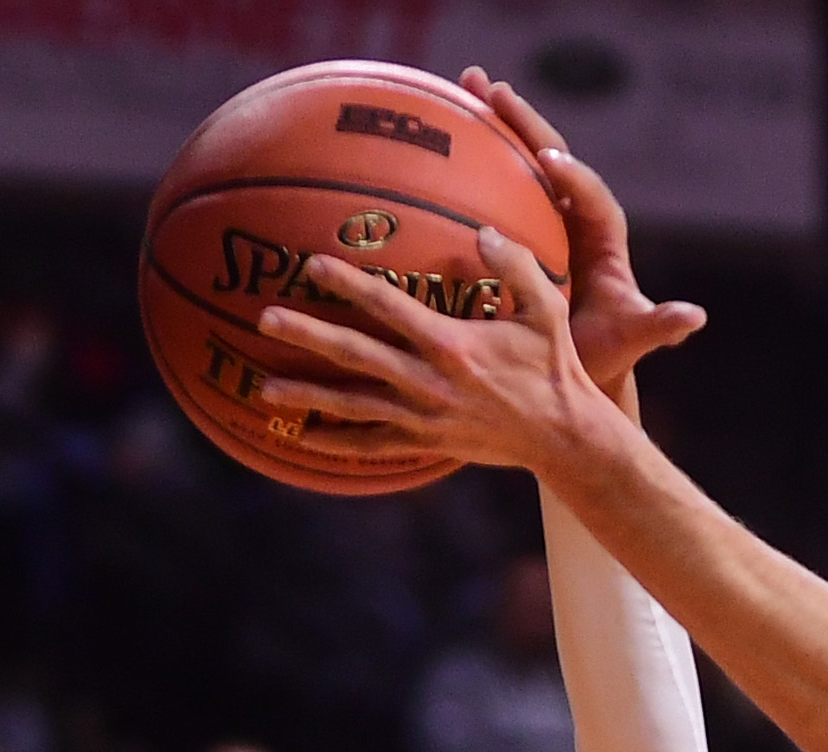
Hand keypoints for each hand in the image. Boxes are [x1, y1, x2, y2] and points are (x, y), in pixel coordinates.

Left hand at [258, 232, 607, 478]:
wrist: (565, 439)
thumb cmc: (556, 368)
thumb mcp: (547, 310)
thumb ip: (516, 265)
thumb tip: (483, 230)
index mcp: (453, 344)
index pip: (389, 308)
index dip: (349, 285)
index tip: (313, 264)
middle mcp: (430, 382)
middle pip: (357, 356)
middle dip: (308, 337)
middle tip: (266, 321)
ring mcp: (424, 418)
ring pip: (354, 405)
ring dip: (307, 396)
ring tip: (261, 389)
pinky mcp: (427, 444)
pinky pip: (372, 445)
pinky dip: (336, 440)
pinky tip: (300, 434)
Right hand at [459, 68, 705, 408]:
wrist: (571, 364)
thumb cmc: (602, 356)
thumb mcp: (628, 340)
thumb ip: (659, 327)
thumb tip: (694, 318)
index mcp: (604, 237)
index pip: (594, 197)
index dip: (576, 178)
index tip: (552, 163)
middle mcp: (574, 217)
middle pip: (553, 159)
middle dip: (528, 125)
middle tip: (497, 91)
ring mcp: (542, 217)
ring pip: (520, 160)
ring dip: (495, 120)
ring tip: (467, 81)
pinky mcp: (515, 224)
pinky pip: (492, 185)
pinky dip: (469, 155)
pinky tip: (438, 127)